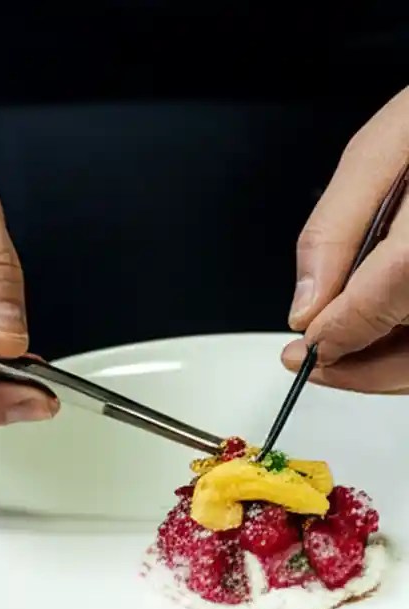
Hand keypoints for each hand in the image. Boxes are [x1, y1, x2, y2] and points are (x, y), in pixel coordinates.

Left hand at [283, 87, 408, 391]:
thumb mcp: (382, 148)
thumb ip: (335, 231)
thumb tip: (307, 305)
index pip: (398, 284)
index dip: (347, 328)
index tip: (306, 347)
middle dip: (367, 365)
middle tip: (317, 361)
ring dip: (395, 363)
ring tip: (348, 347)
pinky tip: (388, 329)